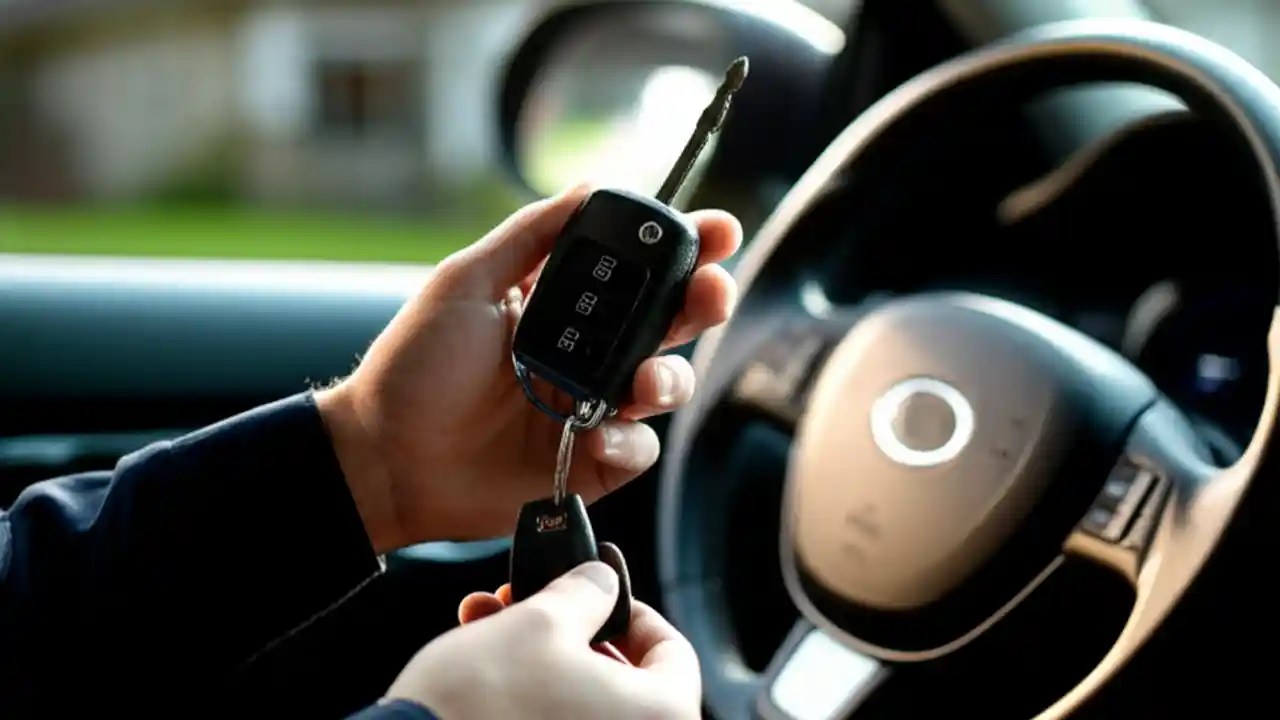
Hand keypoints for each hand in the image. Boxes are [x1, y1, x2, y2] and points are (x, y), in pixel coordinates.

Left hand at [317, 185, 741, 550]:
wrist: (385, 456)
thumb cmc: (416, 366)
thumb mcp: (468, 282)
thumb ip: (530, 236)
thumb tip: (589, 187)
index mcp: (564, 306)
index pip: (639, 271)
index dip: (686, 249)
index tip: (719, 230)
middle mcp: (588, 355)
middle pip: (671, 323)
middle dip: (705, 302)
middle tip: (713, 292)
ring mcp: (593, 411)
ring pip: (666, 386)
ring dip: (670, 378)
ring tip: (641, 384)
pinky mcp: (591, 464)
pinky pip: (638, 450)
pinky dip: (628, 442)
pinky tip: (594, 436)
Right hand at [384, 562, 700, 718]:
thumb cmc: (483, 703)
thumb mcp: (540, 621)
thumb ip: (586, 591)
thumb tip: (601, 581)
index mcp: (661, 715)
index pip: (674, 652)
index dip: (634, 611)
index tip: (600, 594)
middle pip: (621, 678)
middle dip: (569, 630)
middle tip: (531, 602)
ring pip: (579, 700)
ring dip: (538, 656)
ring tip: (490, 621)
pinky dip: (527, 695)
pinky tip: (482, 661)